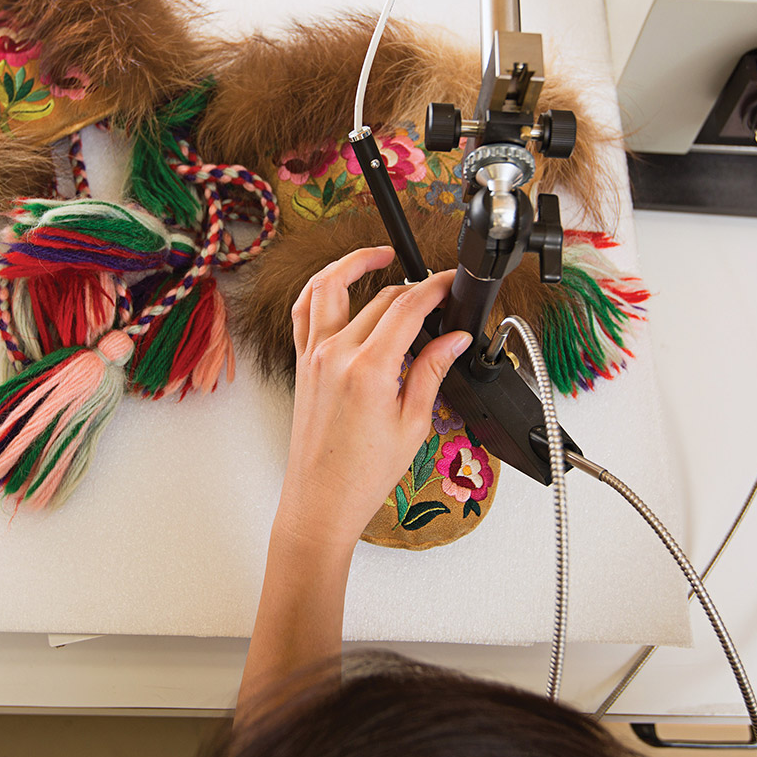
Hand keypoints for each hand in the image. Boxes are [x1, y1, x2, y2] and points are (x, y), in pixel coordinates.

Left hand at [282, 246, 471, 546]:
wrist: (321, 500)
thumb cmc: (363, 473)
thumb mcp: (413, 423)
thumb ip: (432, 371)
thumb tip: (454, 339)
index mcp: (369, 370)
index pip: (407, 308)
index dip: (434, 288)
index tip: (449, 284)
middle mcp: (336, 355)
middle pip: (379, 298)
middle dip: (411, 286)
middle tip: (434, 290)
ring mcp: (313, 356)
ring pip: (328, 287)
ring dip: (353, 264)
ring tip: (379, 256)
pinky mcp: (301, 364)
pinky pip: (303, 311)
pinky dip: (320, 289)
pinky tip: (338, 283)